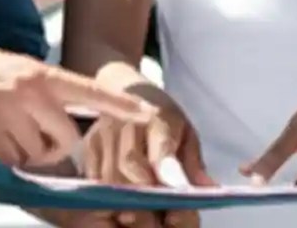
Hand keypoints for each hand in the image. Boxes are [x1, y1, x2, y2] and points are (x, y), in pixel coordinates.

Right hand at [0, 44, 155, 167]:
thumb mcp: (14, 68)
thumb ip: (41, 91)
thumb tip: (63, 116)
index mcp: (38, 74)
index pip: (88, 91)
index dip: (119, 105)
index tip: (145, 113)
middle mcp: (28, 95)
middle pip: (66, 138)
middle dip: (58, 147)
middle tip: (40, 139)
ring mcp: (8, 117)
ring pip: (39, 154)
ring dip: (29, 153)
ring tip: (7, 131)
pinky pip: (14, 161)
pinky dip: (8, 158)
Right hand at [80, 86, 215, 227]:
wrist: (124, 87)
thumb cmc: (159, 114)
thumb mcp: (185, 131)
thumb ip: (193, 163)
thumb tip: (208, 189)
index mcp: (157, 116)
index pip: (160, 146)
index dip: (166, 168)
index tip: (177, 189)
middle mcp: (125, 121)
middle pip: (130, 165)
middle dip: (145, 191)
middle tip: (159, 209)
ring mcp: (102, 132)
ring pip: (110, 176)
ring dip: (126, 195)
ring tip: (142, 203)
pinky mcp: (88, 144)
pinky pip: (95, 177)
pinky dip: (109, 191)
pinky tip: (122, 193)